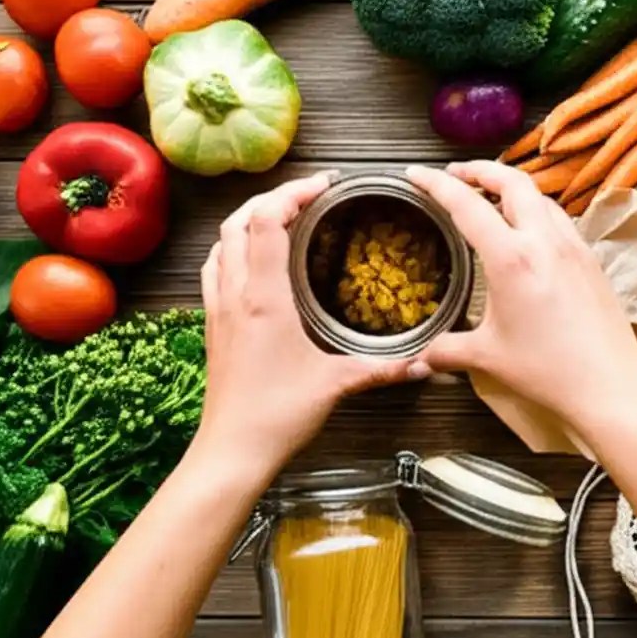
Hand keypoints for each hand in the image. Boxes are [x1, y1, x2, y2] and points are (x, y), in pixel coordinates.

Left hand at [196, 172, 414, 473]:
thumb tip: (424, 364)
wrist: (231, 450)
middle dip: (272, 198)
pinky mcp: (213, 327)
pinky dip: (231, 249)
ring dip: (246, 219)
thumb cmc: (275, 416)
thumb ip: (382, 369)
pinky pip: (214, 270)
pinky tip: (249, 260)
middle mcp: (235, 295)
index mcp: (263, 298)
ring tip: (278, 216)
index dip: (292, 193)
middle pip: (238, 221)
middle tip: (305, 195)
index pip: (266, 220)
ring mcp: (218, 310)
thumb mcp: (336, 385)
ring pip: (220, 242)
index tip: (322, 187)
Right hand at [407, 162, 636, 428]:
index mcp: (511, 259)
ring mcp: (573, 247)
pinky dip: (536, 211)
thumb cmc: (551, 370)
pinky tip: (528, 230)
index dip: (436, 183)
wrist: (610, 384)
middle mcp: (545, 242)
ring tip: (491, 197)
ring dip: (511, 187)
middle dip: (479, 169)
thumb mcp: (487, 357)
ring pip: (539, 196)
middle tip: (456, 173)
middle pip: (511, 180)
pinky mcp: (590, 260)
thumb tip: (422, 357)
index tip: (417, 174)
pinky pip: (560, 219)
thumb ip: (447, 350)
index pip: (466, 204)